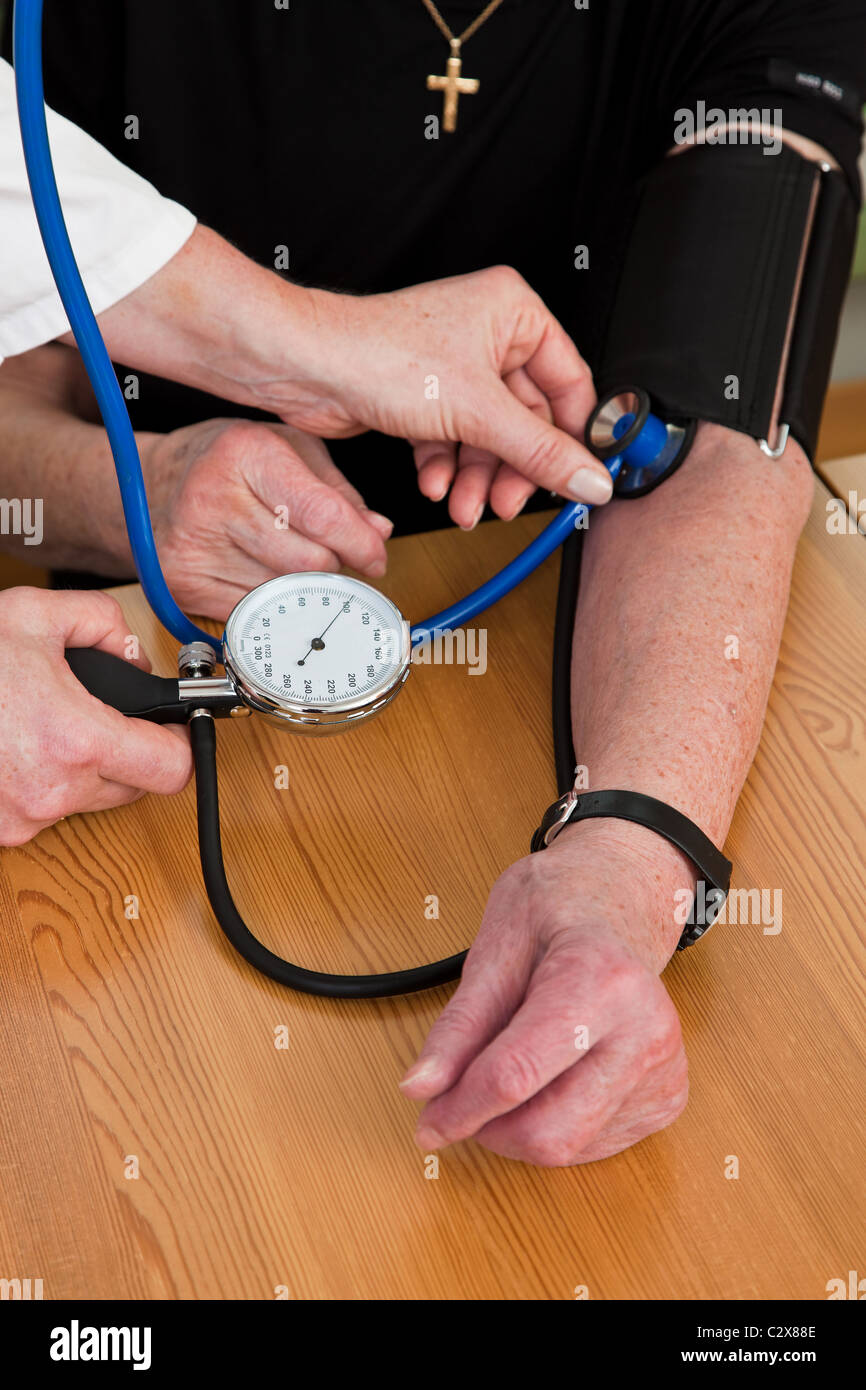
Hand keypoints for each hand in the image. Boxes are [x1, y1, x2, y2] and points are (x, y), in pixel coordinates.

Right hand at [0, 588, 191, 846]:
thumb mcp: (32, 612)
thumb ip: (100, 620)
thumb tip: (130, 650)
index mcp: (75, 740)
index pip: (171, 770)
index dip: (180, 746)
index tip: (173, 732)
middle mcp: (53, 792)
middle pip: (133, 788)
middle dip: (126, 752)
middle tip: (95, 716)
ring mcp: (22, 820)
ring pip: (86, 801)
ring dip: (79, 770)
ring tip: (39, 726)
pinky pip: (43, 812)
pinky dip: (40, 784)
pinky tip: (15, 749)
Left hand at [93, 232, 609, 525]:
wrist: (306, 367)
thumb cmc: (377, 353)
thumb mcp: (478, 412)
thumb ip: (541, 452)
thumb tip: (590, 478)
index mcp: (513, 314)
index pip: (569, 382)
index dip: (572, 436)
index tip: (576, 477)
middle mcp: (486, 336)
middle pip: (526, 419)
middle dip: (511, 468)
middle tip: (508, 502)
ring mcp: (454, 368)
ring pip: (488, 437)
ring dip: (477, 478)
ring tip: (464, 504)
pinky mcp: (424, 396)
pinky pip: (454, 441)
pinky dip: (446, 468)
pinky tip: (433, 484)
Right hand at [143, 418, 393, 618]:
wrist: (146, 483)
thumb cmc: (225, 461)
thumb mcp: (287, 448)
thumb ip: (338, 491)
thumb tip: (378, 532)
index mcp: (245, 453)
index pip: (323, 515)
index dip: (360, 544)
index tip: (375, 557)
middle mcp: (214, 498)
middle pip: (308, 561)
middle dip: (333, 564)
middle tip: (331, 553)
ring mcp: (194, 546)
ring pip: (283, 591)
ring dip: (302, 584)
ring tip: (290, 556)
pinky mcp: (182, 583)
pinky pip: (253, 609)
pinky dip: (270, 599)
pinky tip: (262, 573)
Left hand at [400, 825, 689, 1165]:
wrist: (617, 902)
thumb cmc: (555, 913)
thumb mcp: (493, 949)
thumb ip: (458, 1026)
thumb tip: (420, 1089)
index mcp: (602, 980)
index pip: (517, 1074)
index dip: (461, 1107)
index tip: (426, 1121)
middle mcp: (647, 1032)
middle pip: (547, 1131)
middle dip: (489, 1127)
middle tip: (462, 1094)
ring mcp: (664, 1071)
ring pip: (566, 1149)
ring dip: (518, 1128)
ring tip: (514, 1065)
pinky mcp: (667, 1100)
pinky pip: (590, 1147)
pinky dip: (552, 1125)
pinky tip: (551, 1076)